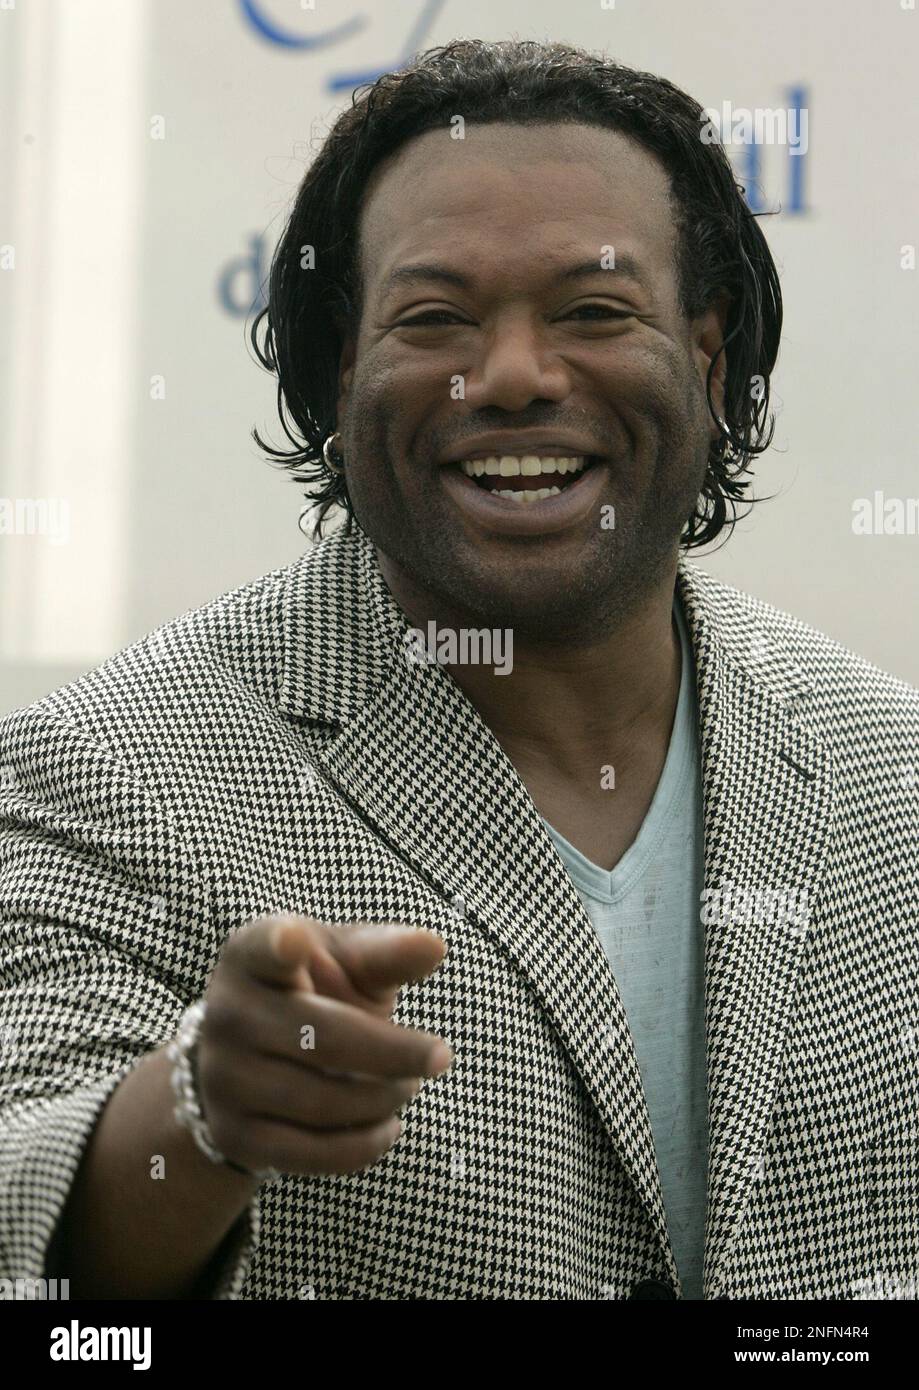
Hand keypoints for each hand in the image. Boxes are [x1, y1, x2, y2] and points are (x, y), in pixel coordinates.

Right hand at [194, 915, 451, 1176]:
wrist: (253, 1059)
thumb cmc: (314, 992)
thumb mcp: (343, 963)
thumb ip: (385, 953)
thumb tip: (435, 947)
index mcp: (252, 955)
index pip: (263, 946)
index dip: (279, 944)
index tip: (295, 942)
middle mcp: (227, 1014)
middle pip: (324, 1037)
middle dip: (396, 1053)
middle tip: (441, 1057)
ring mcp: (223, 1078)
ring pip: (323, 1101)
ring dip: (384, 1098)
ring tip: (409, 1085)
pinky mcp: (233, 1135)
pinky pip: (310, 1153)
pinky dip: (364, 1145)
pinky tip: (388, 1125)